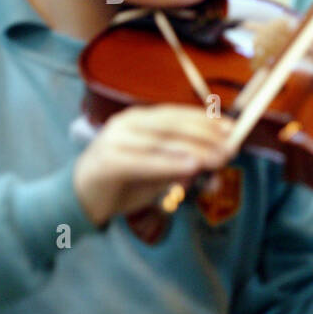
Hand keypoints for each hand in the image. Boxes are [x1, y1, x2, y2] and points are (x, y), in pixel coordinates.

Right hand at [73, 105, 232, 226]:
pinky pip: (146, 160)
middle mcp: (127, 123)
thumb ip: (181, 163)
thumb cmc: (123, 182)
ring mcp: (116, 139)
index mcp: (139, 119)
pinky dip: (170, 163)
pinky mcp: (109, 161)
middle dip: (206, 135)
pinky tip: (192, 167)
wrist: (80, 198)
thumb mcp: (158, 171)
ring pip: (162, 141)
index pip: (178, 114)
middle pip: (173, 124)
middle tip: (231, 148)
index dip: (206, 120)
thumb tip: (213, 160)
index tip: (233, 129)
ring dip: (195, 149)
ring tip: (219, 158)